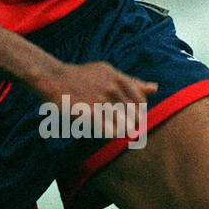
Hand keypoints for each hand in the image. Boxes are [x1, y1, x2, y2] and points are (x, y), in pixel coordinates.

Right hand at [31, 60, 157, 136]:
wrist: (54, 78)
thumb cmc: (82, 77)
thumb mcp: (108, 72)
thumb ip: (132, 82)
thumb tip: (155, 88)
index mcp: (118, 78)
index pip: (141, 103)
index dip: (138, 114)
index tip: (130, 117)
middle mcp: (111, 89)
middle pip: (133, 117)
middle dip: (129, 124)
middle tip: (119, 126)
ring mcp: (99, 101)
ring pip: (121, 127)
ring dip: (117, 131)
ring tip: (107, 127)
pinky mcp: (87, 113)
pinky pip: (106, 132)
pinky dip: (106, 135)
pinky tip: (100, 130)